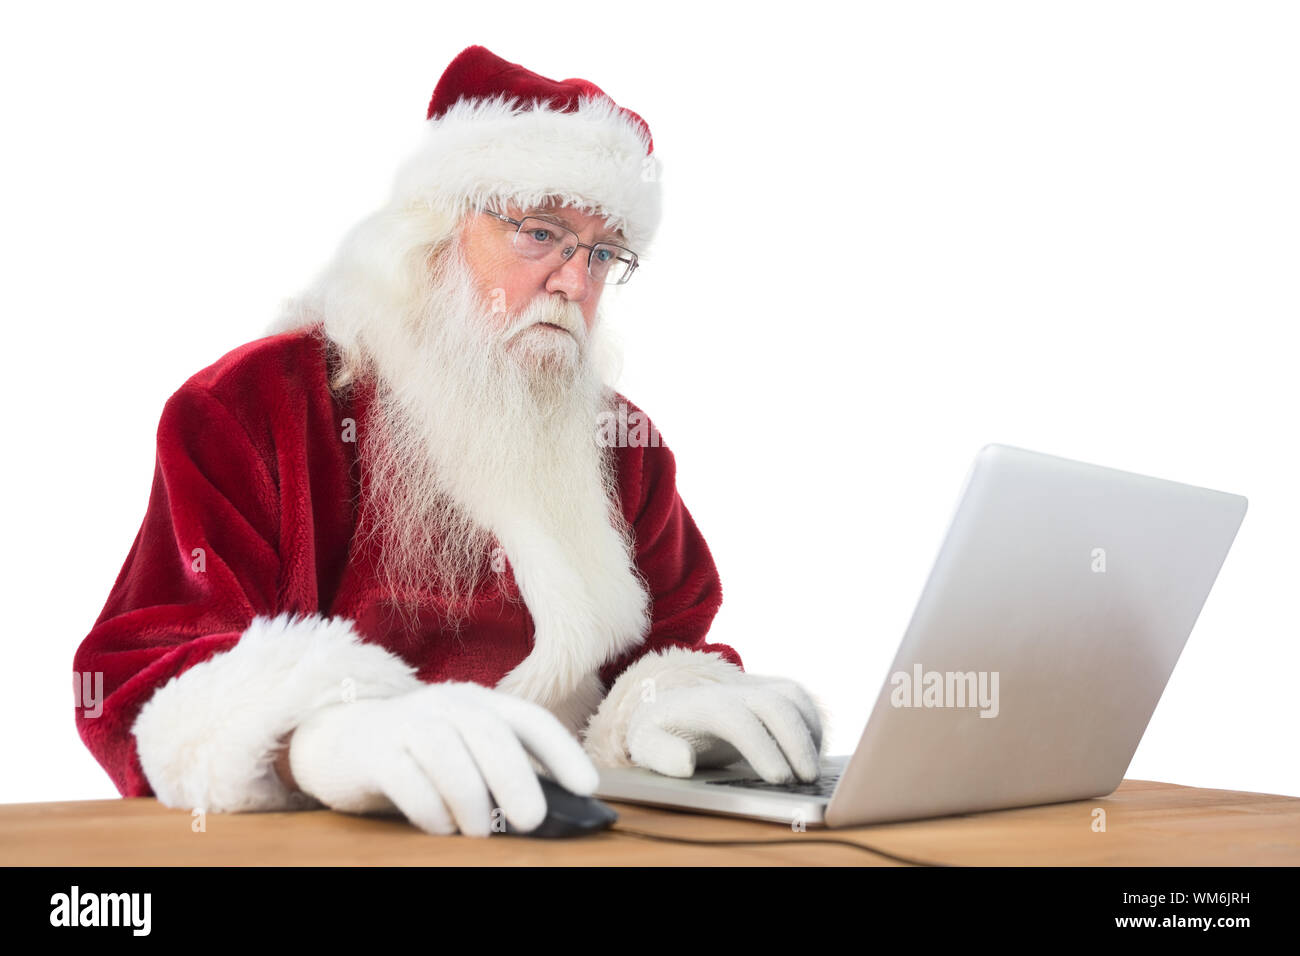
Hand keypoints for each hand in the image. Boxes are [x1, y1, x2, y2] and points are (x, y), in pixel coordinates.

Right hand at [287, 681, 597, 835]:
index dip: (561, 751)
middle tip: (531, 820)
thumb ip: (500, 770)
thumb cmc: (417, 754)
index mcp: (479, 702)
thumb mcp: (463, 752)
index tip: (587, 787)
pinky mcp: (373, 750)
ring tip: (480, 831)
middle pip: (488, 732)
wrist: (339, 740)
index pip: (528, 719)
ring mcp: (407, 722)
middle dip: (516, 778)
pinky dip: (427, 806)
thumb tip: (551, 810)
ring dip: (470, 796)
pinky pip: (405, 775)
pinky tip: (439, 826)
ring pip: (446, 751)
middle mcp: (446, 703)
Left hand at [625, 676, 823, 782]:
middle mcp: (732, 690)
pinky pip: (800, 700)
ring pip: (793, 697)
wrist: (670, 705)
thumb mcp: (644, 744)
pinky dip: (812, 725)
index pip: (739, 719)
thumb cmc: (659, 731)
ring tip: (811, 771)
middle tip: (806, 780)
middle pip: (775, 703)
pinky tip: (809, 756)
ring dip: (809, 732)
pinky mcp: (769, 691)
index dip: (762, 747)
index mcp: (702, 704)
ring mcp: (753, 688)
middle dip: (797, 741)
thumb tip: (685, 764)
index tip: (779, 779)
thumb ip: (659, 754)